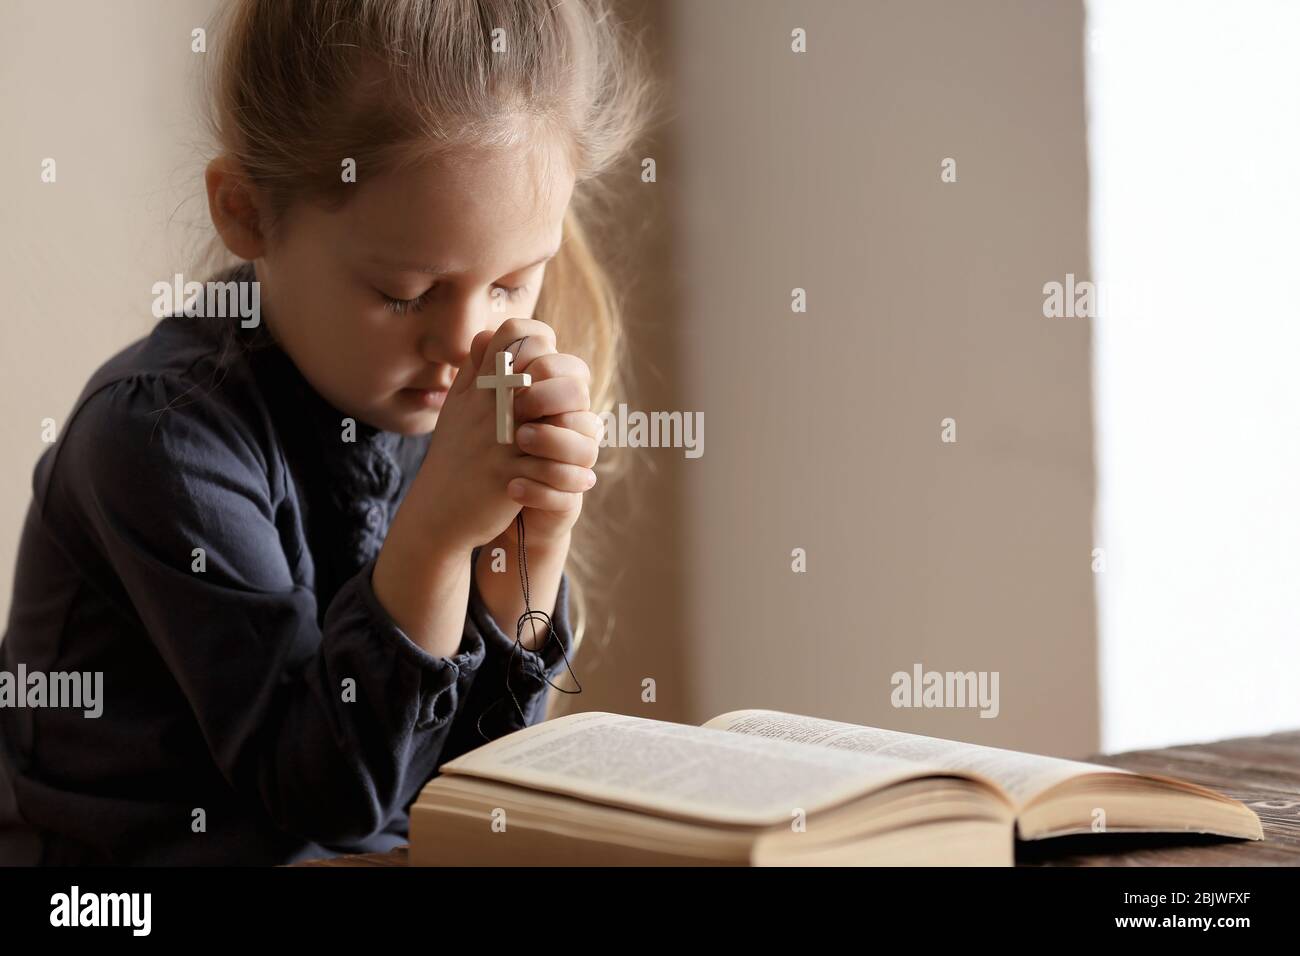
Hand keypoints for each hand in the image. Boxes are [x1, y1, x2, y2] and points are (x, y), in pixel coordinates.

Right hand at [407, 317, 591, 550]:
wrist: (438, 510)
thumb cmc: (457, 455)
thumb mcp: (458, 406)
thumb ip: (476, 370)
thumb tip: (488, 334)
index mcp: (481, 385)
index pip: (515, 333)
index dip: (539, 342)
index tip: (541, 372)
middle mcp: (492, 405)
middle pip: (547, 364)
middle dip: (567, 384)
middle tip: (566, 409)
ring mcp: (503, 438)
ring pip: (563, 412)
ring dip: (579, 425)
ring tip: (583, 440)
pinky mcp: (512, 474)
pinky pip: (557, 463)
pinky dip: (574, 471)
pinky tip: (582, 476)